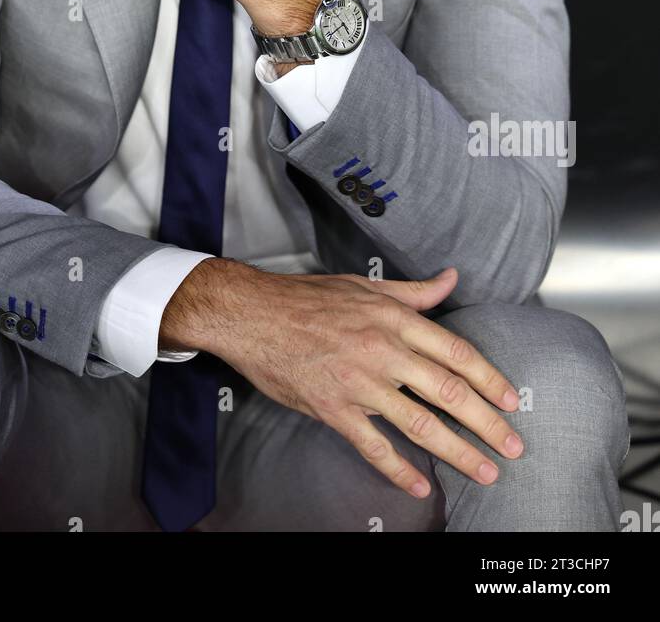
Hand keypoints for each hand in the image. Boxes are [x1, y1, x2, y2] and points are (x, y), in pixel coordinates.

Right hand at [161, 261, 523, 499]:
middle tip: (512, 446)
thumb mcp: (365, 286)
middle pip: (448, 391)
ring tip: (484, 471)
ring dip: (457, 452)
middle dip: (487, 423)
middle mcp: (383, 350)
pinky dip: (399, 469)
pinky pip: (374, 445)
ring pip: (419, 423)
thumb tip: (450, 279)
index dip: (489, 378)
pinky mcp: (334, 408)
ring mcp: (359, 382)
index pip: (455, 351)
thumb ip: (413, 291)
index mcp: (394, 318)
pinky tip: (420, 486)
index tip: (511, 400)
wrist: (253, 314)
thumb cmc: (307, 298)